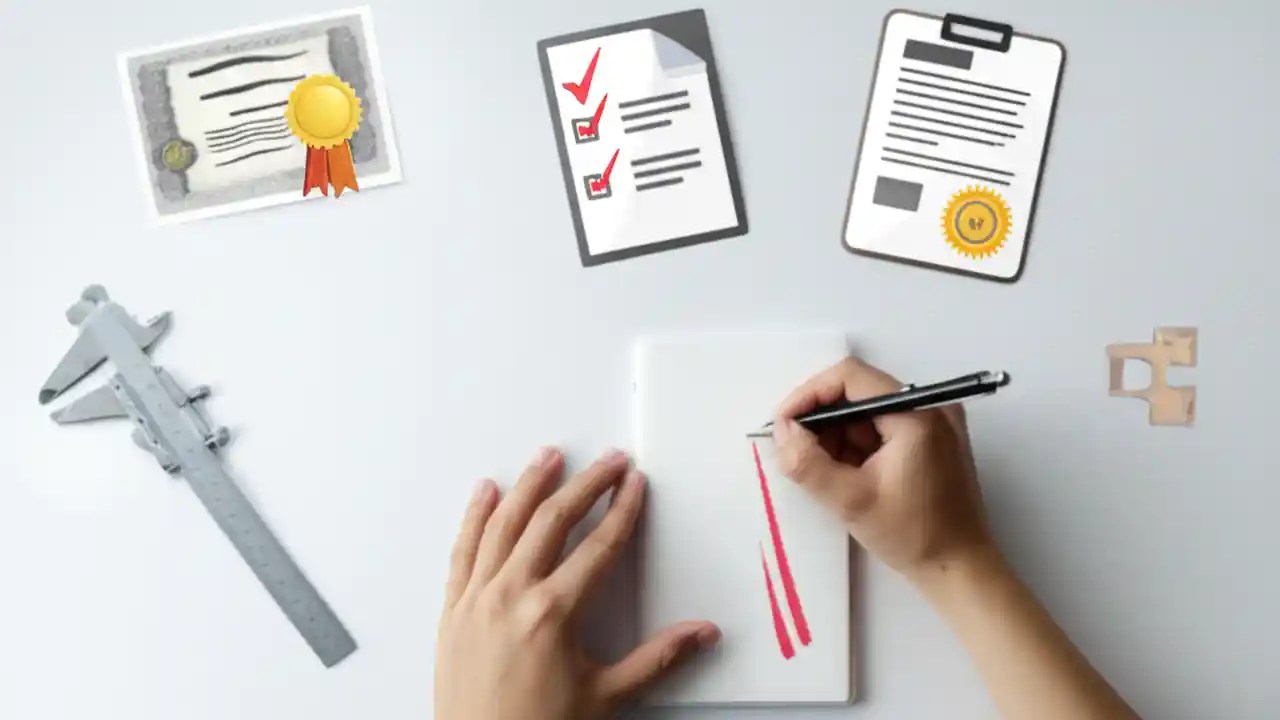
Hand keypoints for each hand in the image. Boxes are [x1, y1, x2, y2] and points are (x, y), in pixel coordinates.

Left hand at [435, 448, 720, 719]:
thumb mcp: (607, 696)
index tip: (634, 485)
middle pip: (553, 521)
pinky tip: (486, 492)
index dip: (622, 510)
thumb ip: (657, 659)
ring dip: (530, 484)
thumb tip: (702, 634)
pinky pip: (464, 550)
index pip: (599, 546)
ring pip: (505, 524)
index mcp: (553, 613)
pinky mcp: (453, 610)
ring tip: (549, 457)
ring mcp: (477, 598)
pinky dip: (475, 516)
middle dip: (586, 485)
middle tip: (609, 461)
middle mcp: (512, 595)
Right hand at [772, 358, 994, 579]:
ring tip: (820, 469)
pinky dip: (857, 444)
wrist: (960, 569)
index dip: (809, 394)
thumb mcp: (850, 502)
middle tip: (795, 450)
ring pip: (868, 410)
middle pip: (859, 390)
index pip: (851, 377)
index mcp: (917, 414)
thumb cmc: (911, 535)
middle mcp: (931, 407)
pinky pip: (883, 427)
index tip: (783, 425)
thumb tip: (781, 431)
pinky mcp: (933, 440)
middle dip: (821, 418)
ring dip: (837, 433)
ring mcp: (935, 422)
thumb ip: (807, 463)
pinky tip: (844, 473)